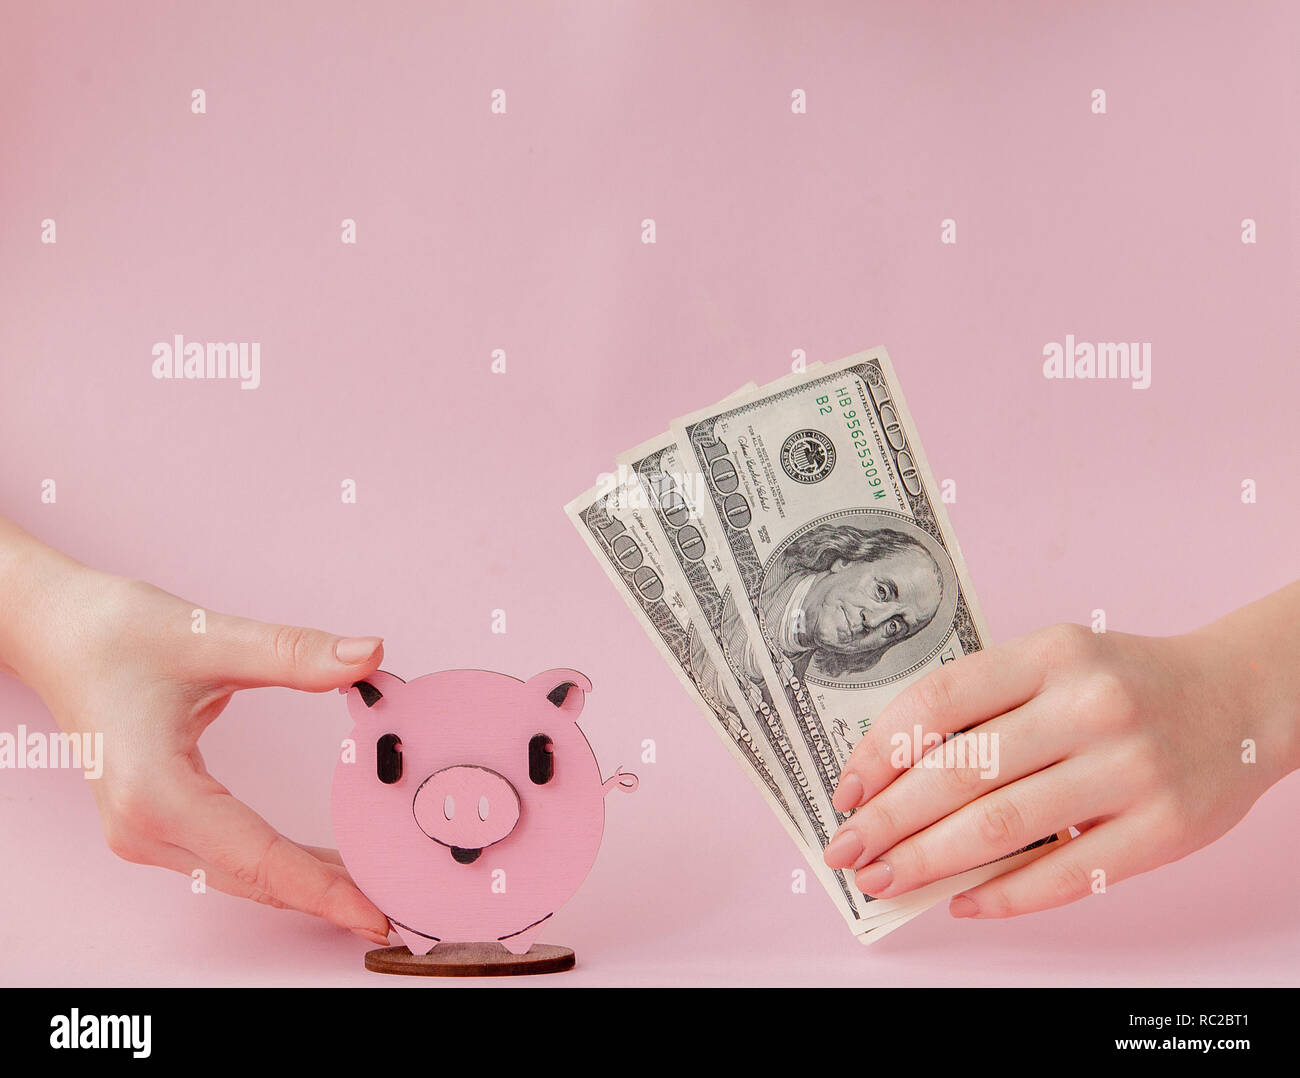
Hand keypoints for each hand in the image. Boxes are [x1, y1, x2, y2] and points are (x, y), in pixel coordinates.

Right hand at [4, 550, 392, 944]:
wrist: (57, 633)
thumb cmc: (117, 634)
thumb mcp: (210, 635)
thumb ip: (295, 652)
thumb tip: (368, 655)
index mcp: (155, 791)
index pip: (257, 857)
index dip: (322, 889)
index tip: (376, 914)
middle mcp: (145, 827)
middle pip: (254, 879)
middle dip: (327, 899)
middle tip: (399, 913)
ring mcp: (146, 832)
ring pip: (243, 875)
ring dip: (307, 886)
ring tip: (377, 890)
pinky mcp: (156, 822)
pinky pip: (230, 858)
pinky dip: (281, 865)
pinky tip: (328, 866)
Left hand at [823, 597, 1299, 918]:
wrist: (1242, 699)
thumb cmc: (1124, 684)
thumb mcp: (1056, 663)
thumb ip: (987, 706)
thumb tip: (894, 780)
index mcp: (1051, 654)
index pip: (939, 701)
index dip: (880, 750)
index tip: (845, 790)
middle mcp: (1089, 707)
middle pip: (960, 773)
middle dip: (887, 820)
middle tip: (845, 851)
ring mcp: (1129, 770)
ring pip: (999, 826)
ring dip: (926, 861)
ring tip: (882, 879)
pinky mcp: (1162, 830)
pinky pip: (1063, 875)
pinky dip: (1002, 896)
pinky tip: (960, 901)